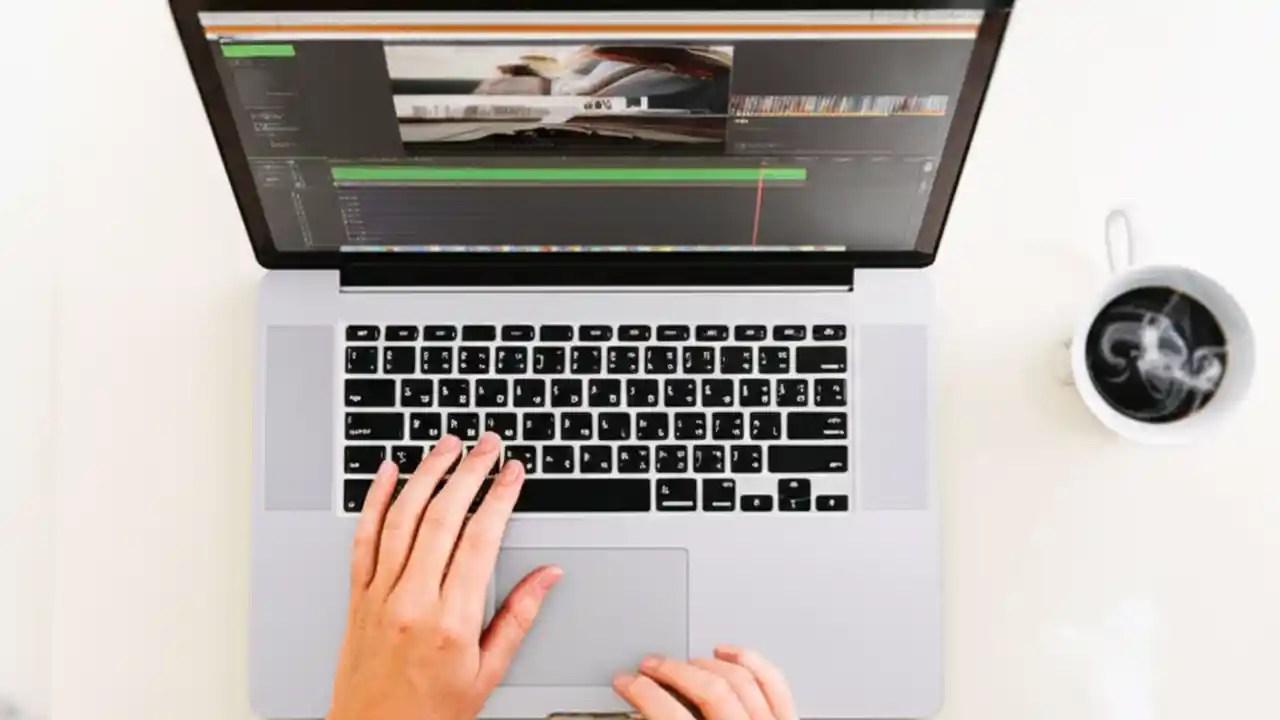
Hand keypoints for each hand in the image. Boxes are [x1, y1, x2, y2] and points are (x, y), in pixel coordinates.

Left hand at [328, 433, 562, 719]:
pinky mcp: (357, 596)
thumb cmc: (430, 713)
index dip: (500, 498)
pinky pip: (363, 538)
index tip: (513, 472)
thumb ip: (518, 617)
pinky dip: (375, 500)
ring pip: (402, 518)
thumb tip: (548, 576)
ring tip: (447, 446)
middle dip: (469, 472)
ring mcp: (379, 595)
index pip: (480, 540)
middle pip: (442, 517)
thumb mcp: (488, 673)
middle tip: (488, 445)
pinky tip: (388, 473)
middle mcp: (411, 601)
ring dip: (427, 474)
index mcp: (450, 621)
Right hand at [613, 647, 796, 719]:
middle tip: (649, 665)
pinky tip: (728, 653)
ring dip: (705, 665)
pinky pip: (774, 684)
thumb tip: (640, 708)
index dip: (642, 693)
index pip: (670, 715)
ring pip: (741, 681)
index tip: (626, 681)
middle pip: (709, 689)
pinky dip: (750, 662)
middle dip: (672, 671)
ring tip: (682, 662)